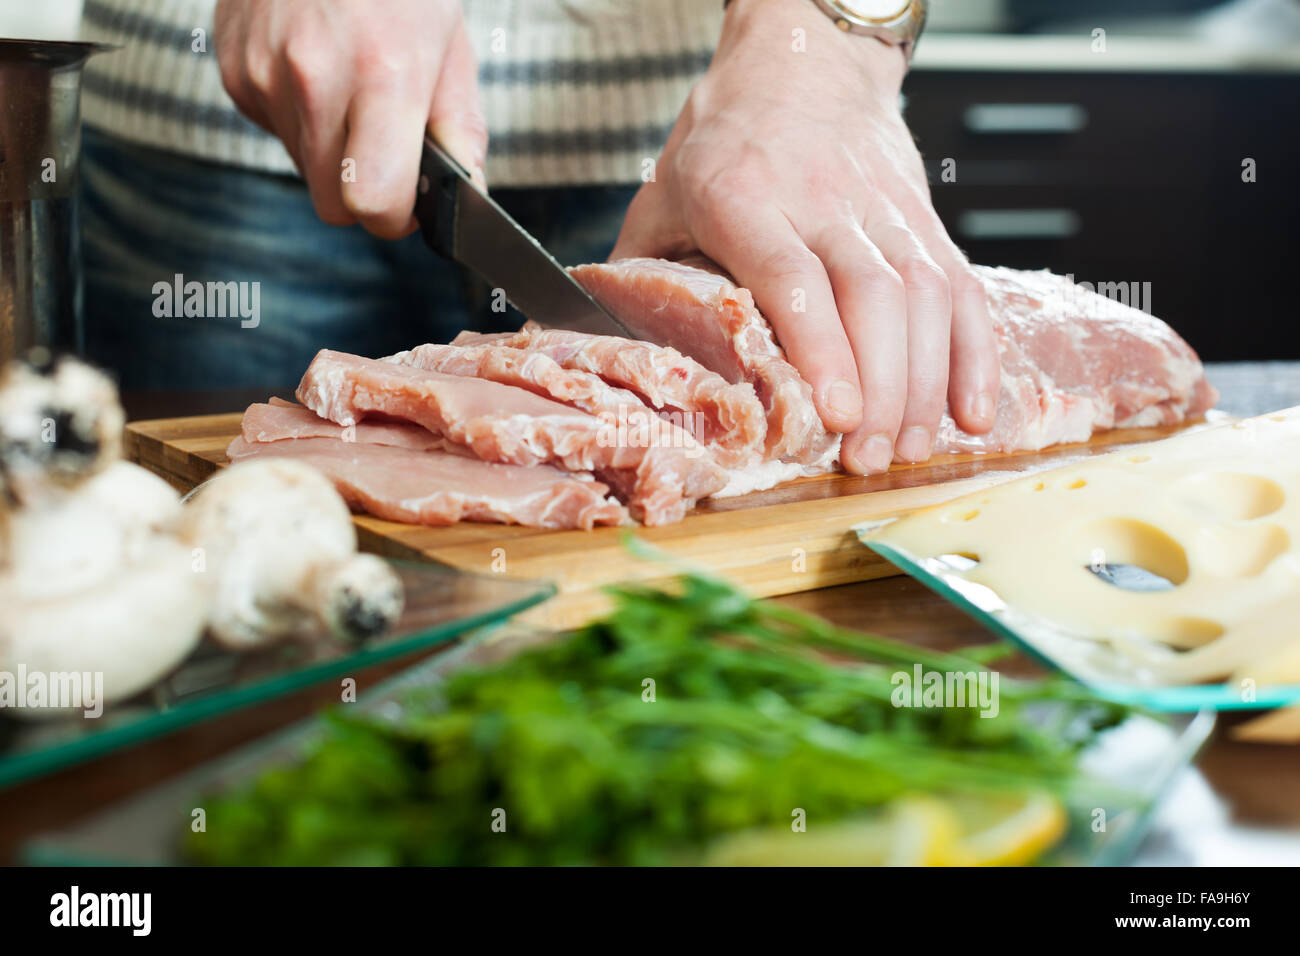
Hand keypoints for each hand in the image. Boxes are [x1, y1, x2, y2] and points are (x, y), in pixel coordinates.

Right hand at [215, 0, 484, 237]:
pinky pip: (276, 132)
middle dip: (364, 195)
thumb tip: (467, 197)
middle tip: (387, 155)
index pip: (372, 201)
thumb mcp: (450, 45)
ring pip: (304, 170)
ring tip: (352, 93)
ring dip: (332, 154)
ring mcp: (264, 74)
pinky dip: (301, 120)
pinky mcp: (236, 71)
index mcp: (382, 74)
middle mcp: (314, 77)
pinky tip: (318, 72)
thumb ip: (460, 129)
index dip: (395, 217)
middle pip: (332, 205)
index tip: (409, 205)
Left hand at [611, 0, 999, 472]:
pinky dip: (974, 354)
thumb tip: (607, 358)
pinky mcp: (923, 218)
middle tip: (868, 458)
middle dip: (880, 387)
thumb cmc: (725, 140)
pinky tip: (970, 413)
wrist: (804, 59)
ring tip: (908, 449)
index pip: (791, 275)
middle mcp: (822, 198)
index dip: (820, 347)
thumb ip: (641, 274)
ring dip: (924, 382)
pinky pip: (961, 287)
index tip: (835, 414)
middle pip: (871, 295)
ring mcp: (882, 207)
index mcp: (742, 195)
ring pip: (923, 295)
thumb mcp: (662, 195)